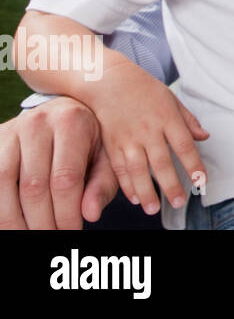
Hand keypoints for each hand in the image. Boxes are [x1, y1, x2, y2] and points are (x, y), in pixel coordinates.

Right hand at [0, 97, 119, 228]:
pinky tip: (12, 221)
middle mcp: (37, 122)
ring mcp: (11, 131)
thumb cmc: (90, 141)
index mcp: (71, 122)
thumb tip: (91, 215)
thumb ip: (101, 185)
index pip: (66, 179)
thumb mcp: (105, 158)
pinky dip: (0, 206)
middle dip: (42, 221)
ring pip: (3, 184)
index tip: (72, 233)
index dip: (67, 214)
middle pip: (33, 186)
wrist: (64, 113)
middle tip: (52, 238)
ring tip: (30, 235)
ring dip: (14, 219)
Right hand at [88, 61, 208, 216]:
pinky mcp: (112, 143)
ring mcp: (128, 137)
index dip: (194, 166)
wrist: (109, 80)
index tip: (201, 182)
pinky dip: (126, 184)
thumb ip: (188, 121)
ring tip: (153, 209)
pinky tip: (133, 198)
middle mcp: (148, 130)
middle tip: (179, 202)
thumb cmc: (144, 89)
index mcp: (168, 118)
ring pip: (138, 169)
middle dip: (171, 185)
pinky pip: (119, 168)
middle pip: (162, 162)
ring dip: (146, 191)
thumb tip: (205, 137)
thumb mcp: (171, 99)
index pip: (184, 146)